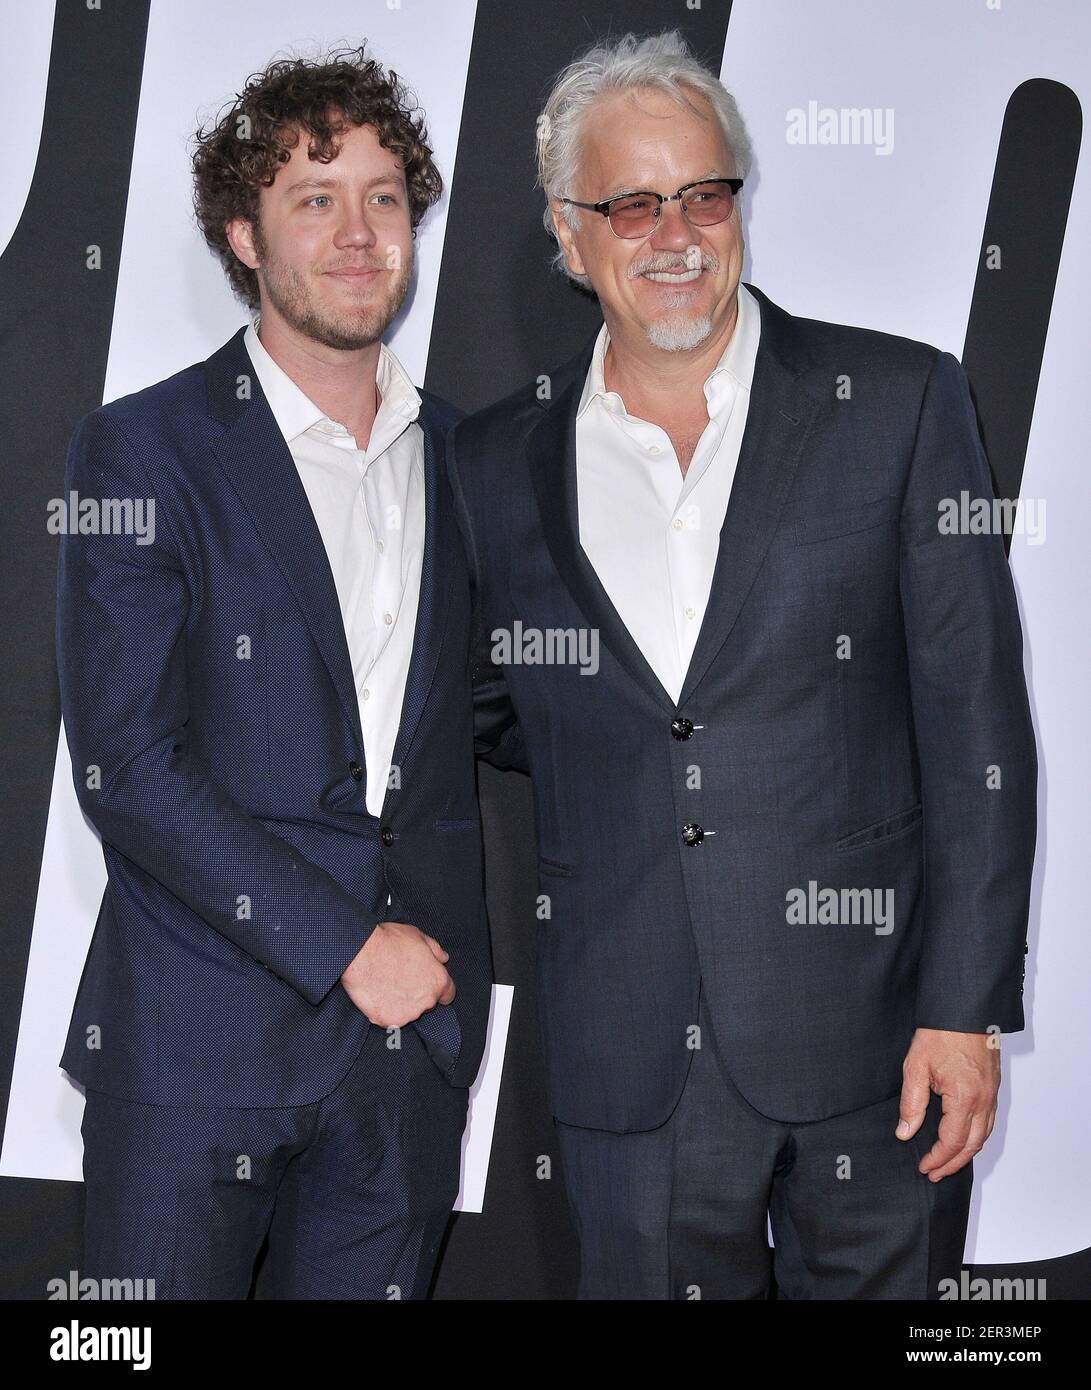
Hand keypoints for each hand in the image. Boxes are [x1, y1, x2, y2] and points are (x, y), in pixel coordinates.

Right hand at [340, 920, 454, 1027]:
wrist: (361, 952)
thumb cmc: (389, 941)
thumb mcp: (418, 936)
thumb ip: (435, 950)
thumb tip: (443, 958)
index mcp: (438, 981)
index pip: (447, 994)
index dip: (437, 988)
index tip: (426, 984)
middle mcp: (427, 1001)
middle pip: (426, 1004)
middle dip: (416, 994)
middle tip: (399, 979)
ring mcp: (408, 1014)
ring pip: (407, 1013)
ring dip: (400, 1004)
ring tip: (385, 985)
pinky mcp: (388, 1021)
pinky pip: (389, 1020)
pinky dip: (383, 1011)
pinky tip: (376, 995)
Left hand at [896, 1027, 999, 1180]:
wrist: (964, 1009)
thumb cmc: (941, 1033)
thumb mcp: (916, 1067)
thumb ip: (912, 1104)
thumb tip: (905, 1133)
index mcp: (964, 1098)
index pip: (952, 1142)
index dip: (937, 1159)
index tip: (923, 1167)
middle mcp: (984, 1101)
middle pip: (971, 1146)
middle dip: (952, 1164)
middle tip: (934, 1173)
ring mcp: (992, 1095)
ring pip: (983, 1136)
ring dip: (965, 1153)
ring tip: (946, 1162)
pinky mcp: (993, 1088)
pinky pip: (988, 1122)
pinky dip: (975, 1137)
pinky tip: (962, 1138)